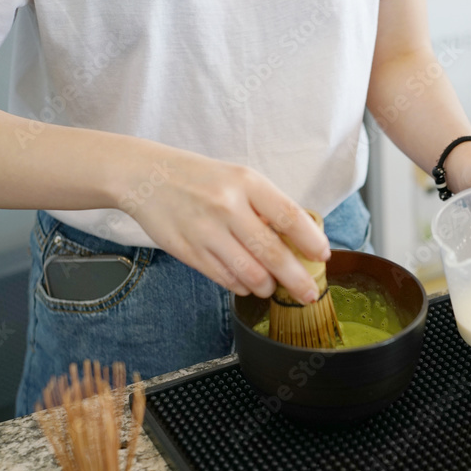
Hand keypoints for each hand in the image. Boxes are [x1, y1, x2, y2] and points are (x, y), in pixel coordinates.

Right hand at [120, 148, 329, 304]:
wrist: (147, 177)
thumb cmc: (200, 179)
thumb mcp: (238, 178)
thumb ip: (266, 207)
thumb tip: (300, 242)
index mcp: (246, 183)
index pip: (289, 216)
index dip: (311, 241)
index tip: (322, 257)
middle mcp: (227, 207)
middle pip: (273, 254)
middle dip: (297, 280)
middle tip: (309, 294)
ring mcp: (206, 231)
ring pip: (250, 274)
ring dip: (267, 287)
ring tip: (271, 286)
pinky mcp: (188, 251)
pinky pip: (225, 279)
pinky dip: (242, 286)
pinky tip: (246, 282)